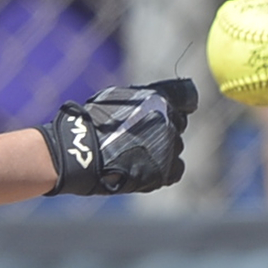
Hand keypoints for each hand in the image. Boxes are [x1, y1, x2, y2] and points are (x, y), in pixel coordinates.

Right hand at [40, 78, 198, 195]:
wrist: (81, 151)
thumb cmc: (93, 122)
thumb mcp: (117, 96)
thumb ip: (143, 97)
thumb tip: (156, 100)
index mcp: (160, 98)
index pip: (186, 99)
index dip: (176, 106)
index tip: (168, 112)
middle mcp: (170, 120)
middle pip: (178, 125)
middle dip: (163, 130)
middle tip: (139, 137)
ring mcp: (169, 147)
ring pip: (176, 148)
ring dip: (162, 150)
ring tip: (136, 155)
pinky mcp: (165, 171)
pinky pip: (175, 170)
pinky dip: (164, 170)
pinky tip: (146, 169)